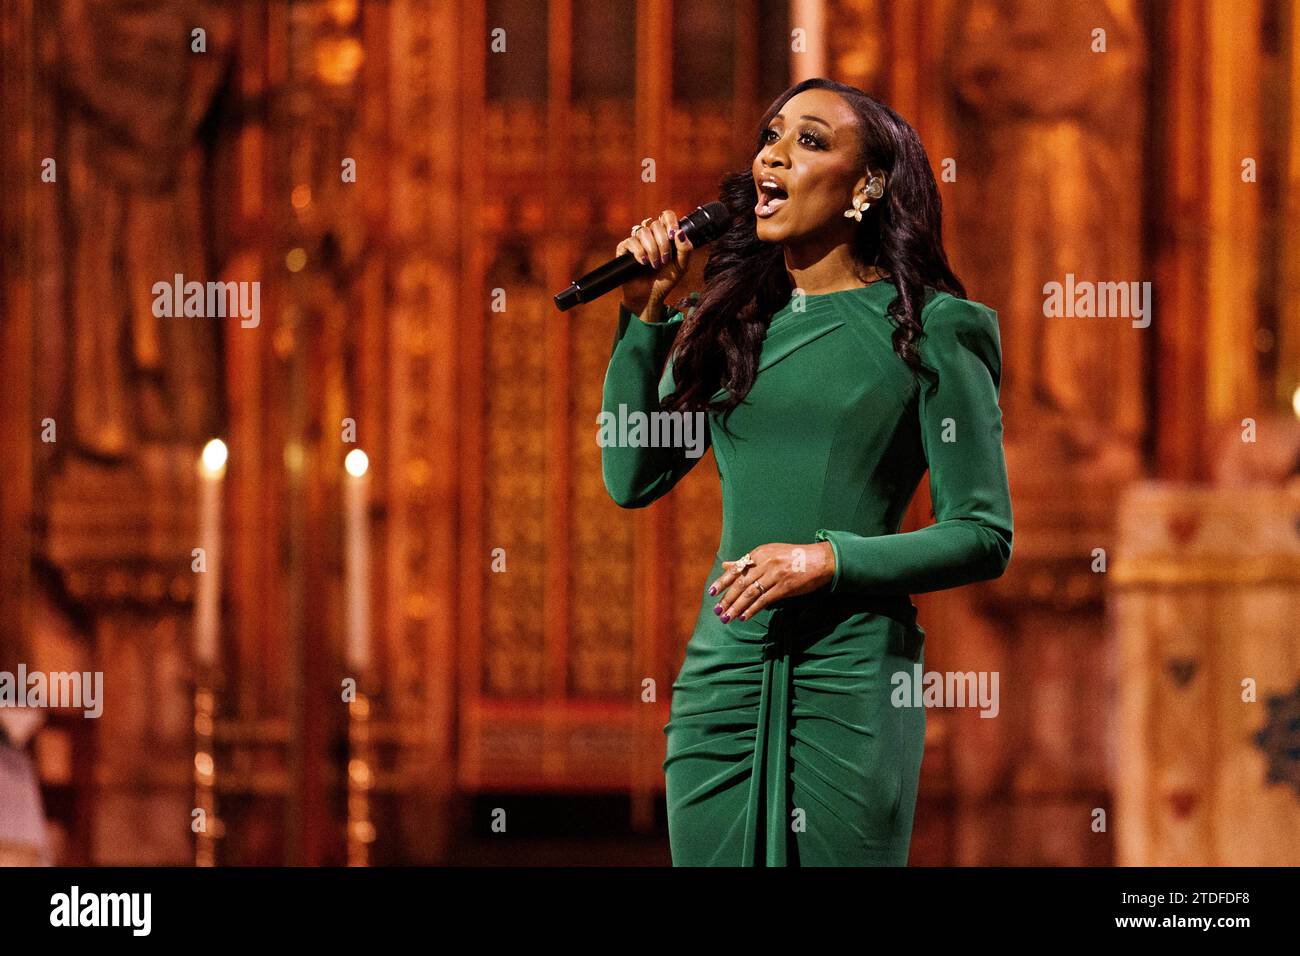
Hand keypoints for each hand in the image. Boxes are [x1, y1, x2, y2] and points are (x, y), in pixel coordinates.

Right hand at [615, 208, 694, 318]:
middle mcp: (650, 235)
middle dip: (663, 243)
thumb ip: (686, 249)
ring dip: (652, 250)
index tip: (673, 235)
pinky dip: (639, 253)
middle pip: (655, 224)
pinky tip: (643, 263)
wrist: (649, 297)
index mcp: (665, 234)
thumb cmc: (665, 280)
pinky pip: (631, 241)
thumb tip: (680, 232)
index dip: (670, 221)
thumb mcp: (681, 266)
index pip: (666, 215)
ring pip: (643, 231)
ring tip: (654, 265)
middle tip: (665, 260)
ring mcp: (637, 241)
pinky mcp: (624, 249)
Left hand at [708, 542, 835, 622]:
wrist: (820, 559)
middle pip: (741, 583)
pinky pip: (764, 600)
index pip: (737, 569)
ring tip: (727, 618)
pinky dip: (752, 609)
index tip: (711, 592)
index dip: (723, 582)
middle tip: (717, 611)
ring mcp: (775, 575)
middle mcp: (765, 563)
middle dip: (727, 598)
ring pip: (750, 593)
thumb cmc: (793, 557)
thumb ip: (746, 561)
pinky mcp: (784, 587)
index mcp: (760, 553)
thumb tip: (725, 565)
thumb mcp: (769, 553)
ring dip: (736, 607)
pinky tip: (744, 617)